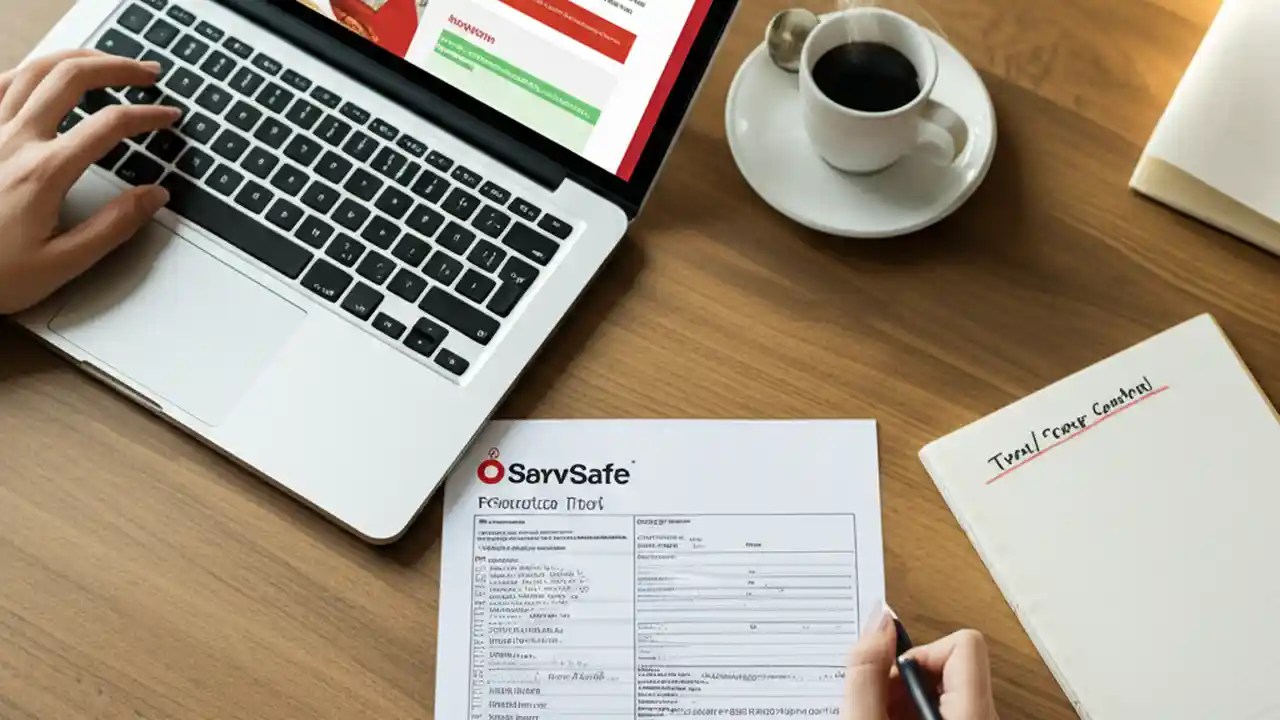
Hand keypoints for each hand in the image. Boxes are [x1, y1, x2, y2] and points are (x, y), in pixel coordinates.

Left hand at [0, 50, 180, 313]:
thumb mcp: (63, 263)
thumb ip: (114, 226)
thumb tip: (154, 197)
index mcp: (43, 172)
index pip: (110, 124)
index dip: (148, 115)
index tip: (169, 116)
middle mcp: (14, 141)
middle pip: (71, 78)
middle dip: (118, 68)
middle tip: (148, 74)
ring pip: (34, 69)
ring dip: (77, 58)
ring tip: (106, 62)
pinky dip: (29, 70)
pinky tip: (47, 74)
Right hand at [844, 609, 998, 719]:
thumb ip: (868, 674)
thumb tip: (878, 621)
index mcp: (971, 714)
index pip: (966, 644)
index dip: (921, 651)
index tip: (895, 675)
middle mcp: (985, 717)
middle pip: (952, 662)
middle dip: (906, 676)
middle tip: (881, 705)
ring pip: (946, 685)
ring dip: (906, 697)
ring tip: (883, 719)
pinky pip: (946, 705)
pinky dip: (912, 711)